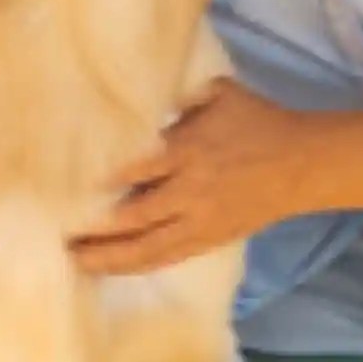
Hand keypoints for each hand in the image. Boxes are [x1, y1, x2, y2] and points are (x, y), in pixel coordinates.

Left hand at [69, 79, 305, 274]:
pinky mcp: (210, 238)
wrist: (301, 163)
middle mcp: (191, 190)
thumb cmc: (259, 122)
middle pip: (136, 216)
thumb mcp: (221, 93)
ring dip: (110, 256)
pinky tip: (114, 268)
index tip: (73, 187)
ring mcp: (201, 220)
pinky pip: (168, 256)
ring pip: (148, 247)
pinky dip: (138, 264)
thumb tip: (144, 98)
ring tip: (77, 260)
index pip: (140, 169)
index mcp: (191, 150)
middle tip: (61, 232)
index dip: (106, 180)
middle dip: (96, 228)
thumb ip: (182, 97)